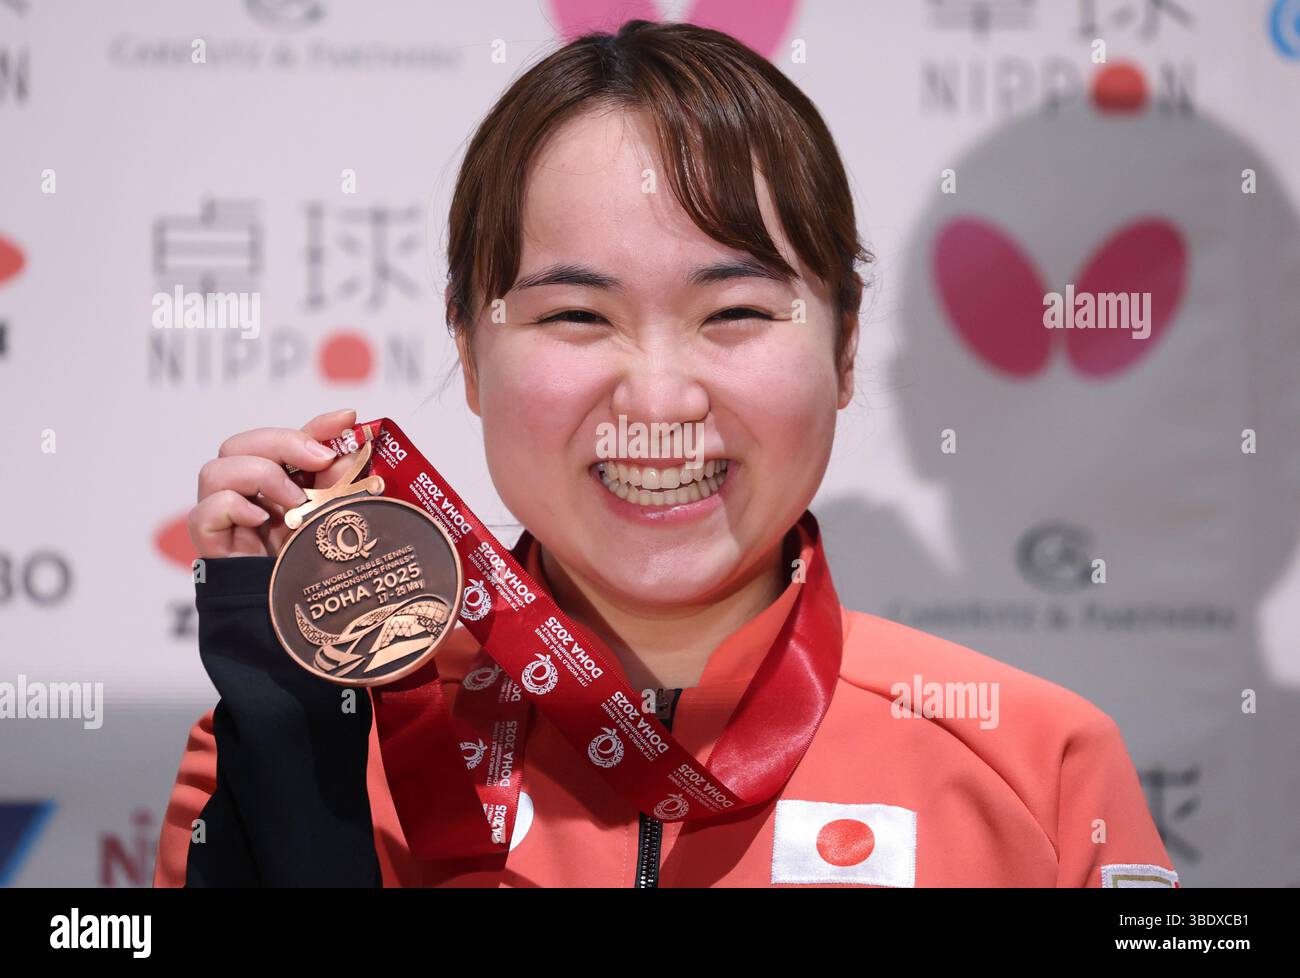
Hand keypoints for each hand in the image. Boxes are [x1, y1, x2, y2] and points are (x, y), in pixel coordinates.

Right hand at [188, 408, 359, 557]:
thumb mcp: (331, 517)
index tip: (347, 419)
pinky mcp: (210, 543)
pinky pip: (205, 511)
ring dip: (260, 475)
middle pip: (239, 444)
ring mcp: (223, 517)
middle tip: (320, 460)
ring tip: (294, 502)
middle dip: (282, 443)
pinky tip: (262, 520)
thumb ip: (338, 481)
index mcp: (274, 484)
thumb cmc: (308, 567)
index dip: (314, 426)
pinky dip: (233, 506)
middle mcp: (243, 494)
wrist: (291, 621)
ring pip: (215, 470)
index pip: (284, 441)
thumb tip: (353, 443)